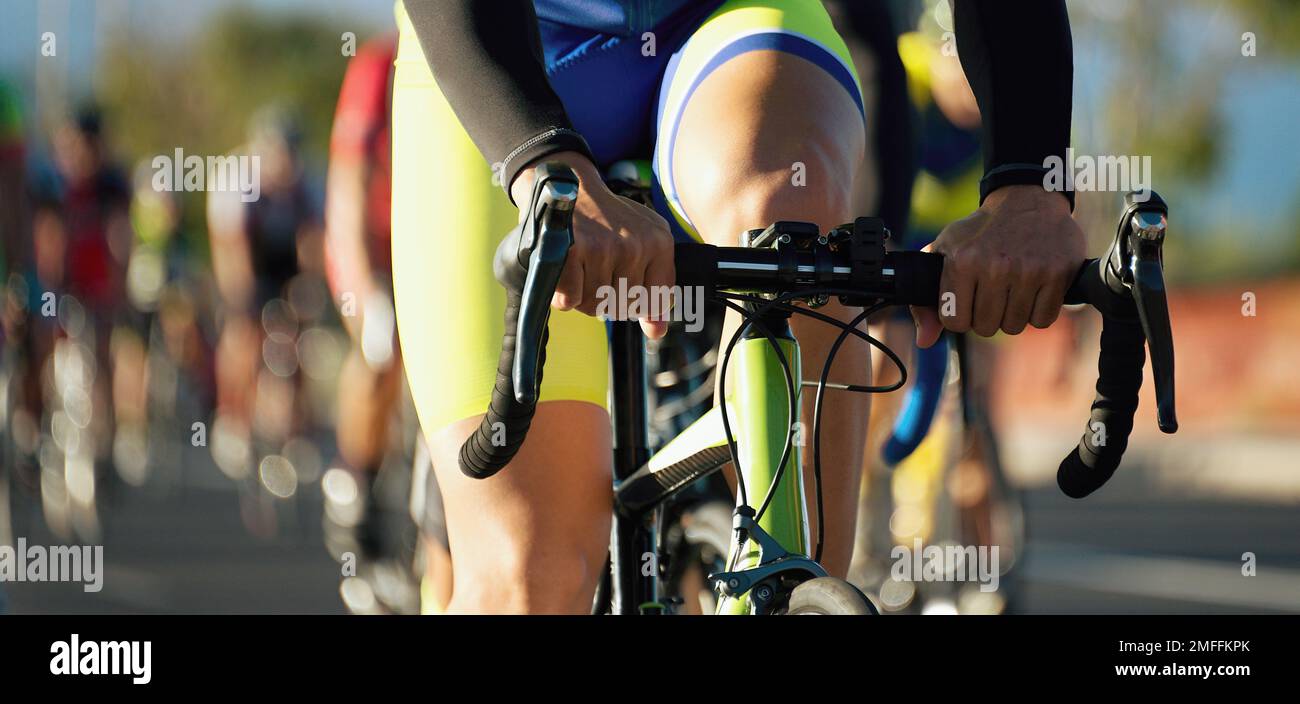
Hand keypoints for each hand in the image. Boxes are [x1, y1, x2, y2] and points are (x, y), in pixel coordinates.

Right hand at [511, 152, 674, 338]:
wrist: (568, 184)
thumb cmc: (606, 219)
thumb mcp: (642, 243)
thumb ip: (654, 288)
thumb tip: (656, 332)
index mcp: (660, 242)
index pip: (655, 301)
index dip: (636, 303)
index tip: (623, 289)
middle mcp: (636, 245)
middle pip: (623, 308)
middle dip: (605, 298)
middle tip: (596, 273)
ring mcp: (605, 247)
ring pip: (595, 305)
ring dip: (582, 297)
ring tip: (580, 270)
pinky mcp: (574, 250)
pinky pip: (571, 300)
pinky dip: (564, 295)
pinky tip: (566, 273)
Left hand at [912, 185, 1084, 347]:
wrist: (1028, 199)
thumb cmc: (980, 231)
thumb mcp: (945, 252)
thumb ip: (926, 300)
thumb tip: (924, 341)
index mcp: (961, 261)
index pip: (954, 322)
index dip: (961, 316)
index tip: (968, 300)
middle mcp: (994, 266)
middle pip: (985, 328)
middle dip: (986, 316)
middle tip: (992, 292)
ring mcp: (1028, 271)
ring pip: (1013, 326)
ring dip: (1012, 314)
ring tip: (1012, 288)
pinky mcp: (1057, 274)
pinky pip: (1042, 320)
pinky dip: (1037, 311)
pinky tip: (1032, 290)